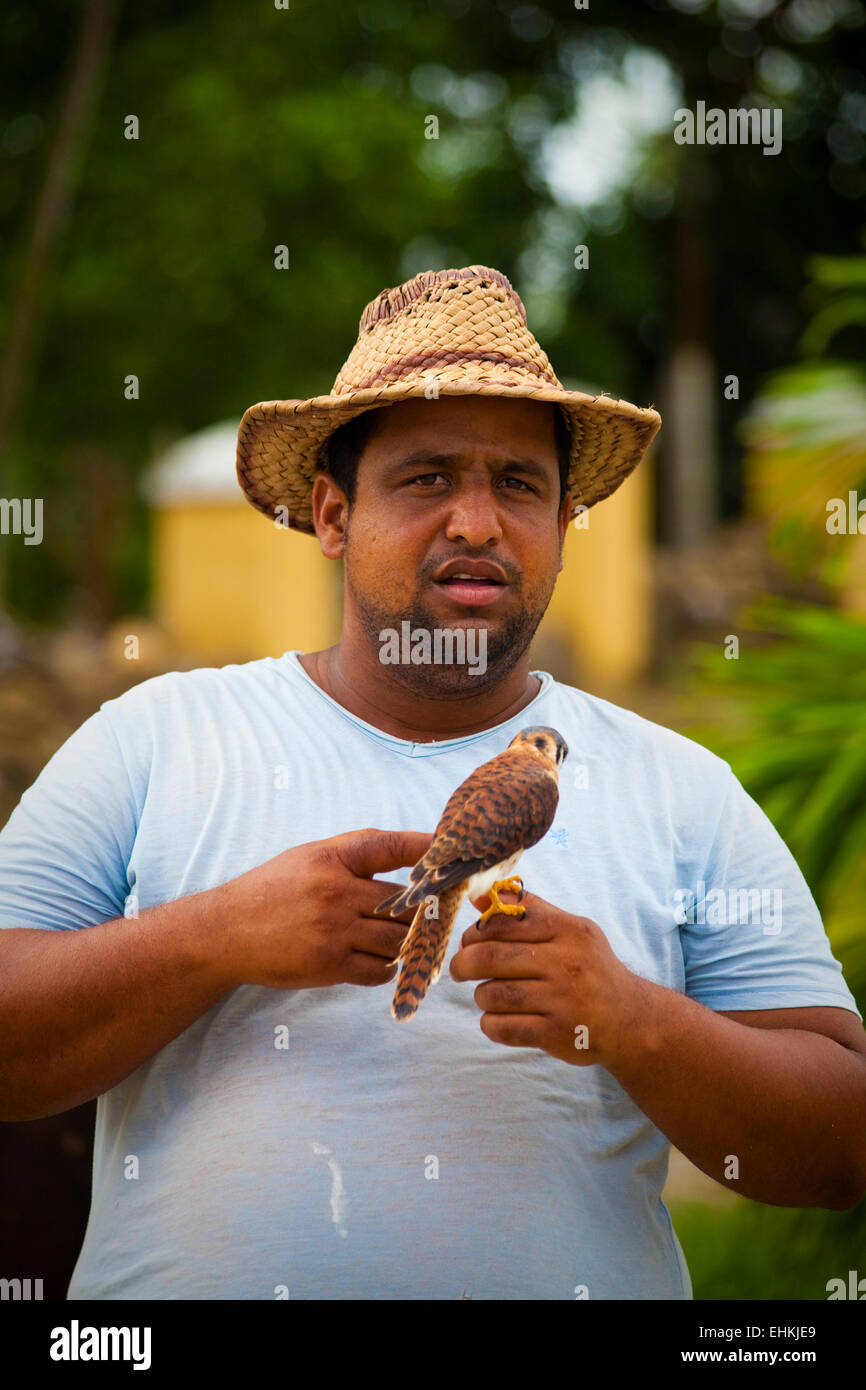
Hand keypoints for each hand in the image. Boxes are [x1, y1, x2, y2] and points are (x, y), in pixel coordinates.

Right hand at [214, 828, 432, 990]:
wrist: (227, 932)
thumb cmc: (273, 889)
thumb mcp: (309, 856)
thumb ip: (355, 854)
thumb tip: (411, 851)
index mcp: (331, 858)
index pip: (388, 846)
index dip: (423, 847)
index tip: (446, 849)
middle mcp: (334, 892)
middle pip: (402, 903)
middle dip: (422, 909)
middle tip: (437, 912)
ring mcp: (333, 931)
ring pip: (396, 940)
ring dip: (407, 942)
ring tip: (407, 939)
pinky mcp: (328, 965)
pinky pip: (378, 970)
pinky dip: (387, 966)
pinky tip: (381, 958)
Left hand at [449, 886, 639, 1066]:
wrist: (630, 1018)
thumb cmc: (590, 968)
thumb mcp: (570, 929)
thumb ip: (527, 910)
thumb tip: (479, 895)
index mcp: (567, 930)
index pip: (503, 922)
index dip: (475, 932)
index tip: (468, 942)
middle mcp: (565, 963)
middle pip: (491, 957)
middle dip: (464, 963)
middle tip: (460, 970)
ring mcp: (562, 1001)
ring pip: (493, 995)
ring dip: (481, 996)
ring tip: (488, 996)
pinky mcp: (556, 1034)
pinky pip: (502, 1028)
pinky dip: (490, 1024)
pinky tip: (498, 1019)